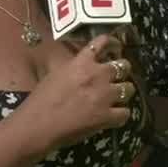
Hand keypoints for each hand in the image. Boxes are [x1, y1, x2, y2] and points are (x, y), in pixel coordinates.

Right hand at [15, 33, 136, 155]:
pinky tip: (114, 116)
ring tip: (117, 97)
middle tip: (116, 77)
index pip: (103, 42)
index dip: (113, 43)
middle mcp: (98, 75)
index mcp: (82, 62)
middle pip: (123, 65)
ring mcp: (105, 96)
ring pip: (129, 88)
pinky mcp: (107, 116)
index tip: (116, 48)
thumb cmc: (41, 99)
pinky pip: (126, 112)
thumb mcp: (55, 73)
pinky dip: (121, 114)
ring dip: (124, 92)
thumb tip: (80, 63)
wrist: (38, 125)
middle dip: (122, 70)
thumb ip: (73, 66)